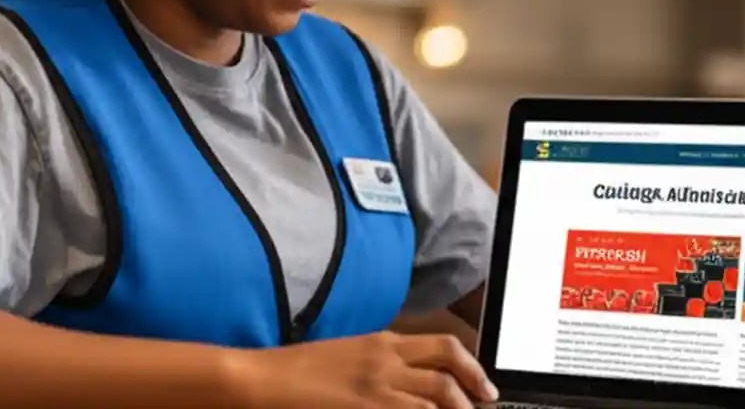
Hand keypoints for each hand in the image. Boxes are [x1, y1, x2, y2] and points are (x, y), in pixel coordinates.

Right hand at [232, 331, 498, 407]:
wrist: (259, 379)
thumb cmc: (298, 370)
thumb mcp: (350, 355)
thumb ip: (383, 364)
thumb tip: (412, 381)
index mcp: (384, 343)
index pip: (444, 349)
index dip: (472, 368)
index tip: (484, 388)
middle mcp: (387, 363)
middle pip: (447, 377)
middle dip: (473, 395)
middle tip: (485, 407)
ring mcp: (376, 390)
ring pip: (434, 403)